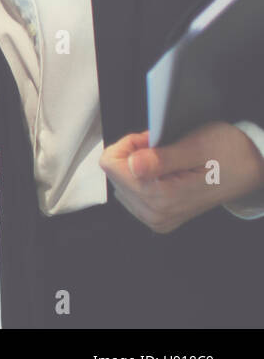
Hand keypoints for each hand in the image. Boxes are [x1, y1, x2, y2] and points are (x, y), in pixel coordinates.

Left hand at [101, 122, 263, 232]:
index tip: (152, 140)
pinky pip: (132, 192)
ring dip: (138, 166)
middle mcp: (156, 214)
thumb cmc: (229, 153)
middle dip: (134, 154)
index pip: (110, 164)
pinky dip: (144, 177)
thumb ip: (161, 158)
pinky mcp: (159, 217)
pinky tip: (166, 172)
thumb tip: (132, 164)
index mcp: (162, 197)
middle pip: (114, 173)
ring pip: (121, 183)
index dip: (129, 144)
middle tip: (164, 148)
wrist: (251, 170)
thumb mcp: (196, 145)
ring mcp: (157, 218)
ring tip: (169, 161)